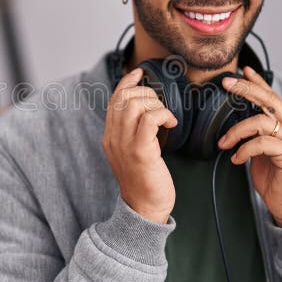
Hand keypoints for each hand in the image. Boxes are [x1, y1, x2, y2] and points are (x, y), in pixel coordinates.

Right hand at [102, 67, 177, 223]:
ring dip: (156, 104)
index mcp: (110, 136)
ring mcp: (125, 144)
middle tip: (161, 106)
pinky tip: (172, 123)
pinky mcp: (141, 151)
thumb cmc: (145, 180)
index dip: (127, 82)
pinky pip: (150, 119)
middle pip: (124, 97)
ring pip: (135, 104)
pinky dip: (164, 114)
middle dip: (146, 93)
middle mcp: (113, 137)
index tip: (140, 73)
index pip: (113, 99)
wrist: (145, 208)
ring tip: (166, 116)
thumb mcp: (134, 151)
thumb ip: (134, 131)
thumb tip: (148, 109)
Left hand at [217, 66, 281, 227]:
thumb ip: (254, 137)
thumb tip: (235, 126)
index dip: (258, 82)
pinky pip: (262, 143)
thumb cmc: (275, 180)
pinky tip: (236, 159)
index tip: (243, 70)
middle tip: (225, 83)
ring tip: (223, 144)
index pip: (272, 97)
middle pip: (269, 100)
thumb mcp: (260, 154)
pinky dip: (244, 149)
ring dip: (236, 130)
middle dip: (246, 88)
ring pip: (261, 121)